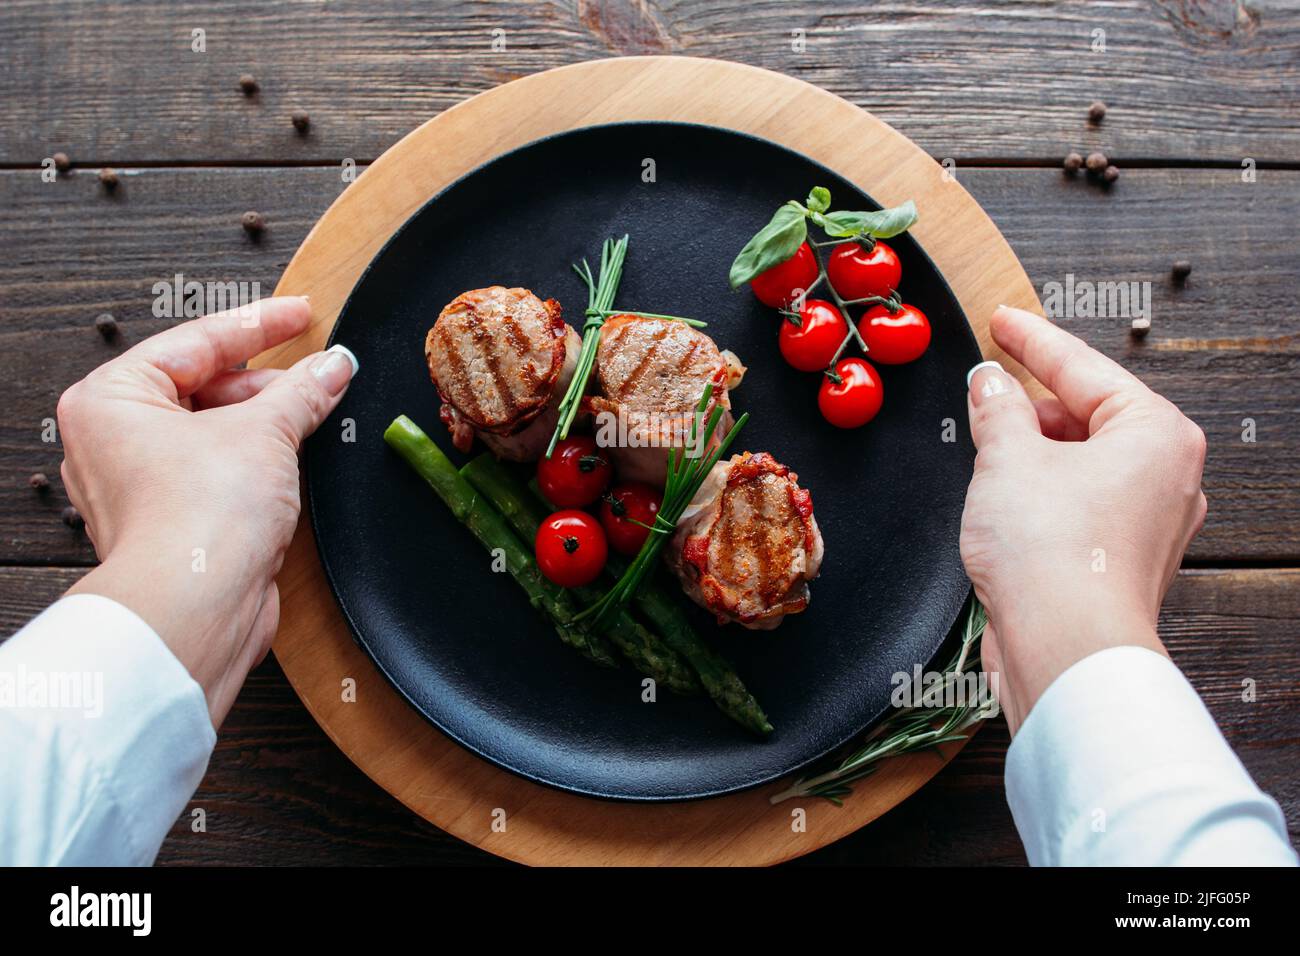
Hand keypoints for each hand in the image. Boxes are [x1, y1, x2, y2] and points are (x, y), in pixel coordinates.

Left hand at [57, 297, 355, 726]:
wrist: (195, 609)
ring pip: (216, 431)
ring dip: (268, 421)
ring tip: (316, 408)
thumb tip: (332, 366)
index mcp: (111, 399)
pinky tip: (298, 453)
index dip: (258, 325)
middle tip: (321, 368)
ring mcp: (145, 484)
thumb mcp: (263, 432)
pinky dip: (260, 460)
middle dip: (268, 380)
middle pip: (205, 386)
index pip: (195, 342)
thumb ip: (302, 390)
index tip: (301, 315)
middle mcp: (117, 440)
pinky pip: (223, 471)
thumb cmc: (196, 523)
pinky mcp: (178, 521)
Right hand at [961, 306, 1206, 734]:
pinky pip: (1078, 505)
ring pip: (1080, 463)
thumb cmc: (1052, 557)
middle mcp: (1167, 474)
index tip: (1001, 321)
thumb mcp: (1006, 458)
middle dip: (1028, 409)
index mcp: (1156, 433)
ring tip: (987, 464)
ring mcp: (1149, 521)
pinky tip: (1005, 506)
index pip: (1081, 367)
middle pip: (1085, 416)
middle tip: (981, 400)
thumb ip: (996, 408)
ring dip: (1031, 457)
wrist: (1063, 650)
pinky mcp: (1122, 559)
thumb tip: (988, 385)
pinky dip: (1041, 496)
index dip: (1030, 341)